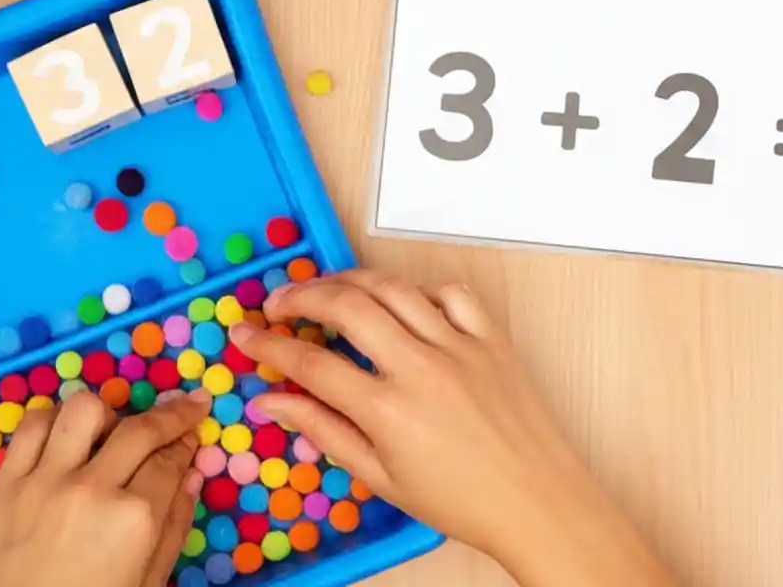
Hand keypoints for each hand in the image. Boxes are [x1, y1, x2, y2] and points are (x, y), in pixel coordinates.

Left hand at [0, 390, 211, 586]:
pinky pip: (31, 426)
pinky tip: (65, 434)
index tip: (195, 430)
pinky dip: (54, 420)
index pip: (171, 461)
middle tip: (186, 406)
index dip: (189, 440)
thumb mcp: (147, 582)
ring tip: (111, 431)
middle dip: (172, 413)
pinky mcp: (3, 483)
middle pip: (140, 429)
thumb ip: (173, 527)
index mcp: (134, 520)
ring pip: (82, 410)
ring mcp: (43, 481)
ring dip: (107, 414)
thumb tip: (191, 475)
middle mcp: (93, 489)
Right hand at [229, 270, 673, 586]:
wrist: (537, 501)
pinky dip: (420, 289)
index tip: (245, 335)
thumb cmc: (459, 501)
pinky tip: (402, 302)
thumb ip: (323, 432)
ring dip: (351, 280)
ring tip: (327, 290)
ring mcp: (459, 346)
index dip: (268, 345)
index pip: (310, 363)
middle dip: (301, 296)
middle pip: (346, 306)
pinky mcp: (491, 338)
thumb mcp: (380, 478)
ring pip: (393, 288)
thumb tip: (269, 401)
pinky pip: (451, 293)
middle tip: (278, 303)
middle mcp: (421, 368)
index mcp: (388, 411)